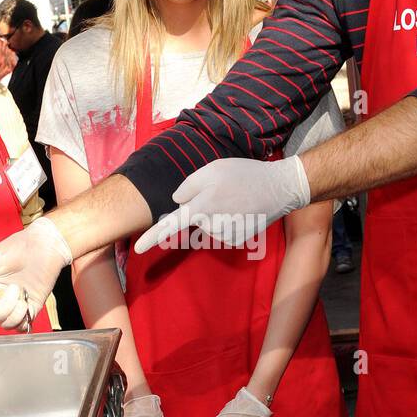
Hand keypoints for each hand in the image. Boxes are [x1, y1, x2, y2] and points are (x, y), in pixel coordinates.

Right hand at [0, 216, 71, 328]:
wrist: (44, 245)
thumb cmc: (17, 247)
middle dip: (2, 308)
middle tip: (13, 288)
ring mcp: (14, 305)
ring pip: (6, 324)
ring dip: (14, 313)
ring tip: (22, 295)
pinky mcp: (31, 307)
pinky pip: (23, 326)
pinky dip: (23, 321)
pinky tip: (26, 305)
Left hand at [134, 156, 309, 253]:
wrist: (280, 188)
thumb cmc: (245, 174)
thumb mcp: (214, 169)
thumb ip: (190, 185)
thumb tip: (177, 201)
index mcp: (203, 205)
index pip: (172, 223)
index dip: (152, 236)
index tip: (136, 248)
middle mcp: (213, 224)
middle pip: (194, 219)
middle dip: (201, 208)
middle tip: (223, 192)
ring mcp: (226, 234)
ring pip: (208, 226)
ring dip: (216, 214)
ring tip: (235, 200)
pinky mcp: (237, 239)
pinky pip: (222, 231)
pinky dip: (228, 221)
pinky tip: (242, 211)